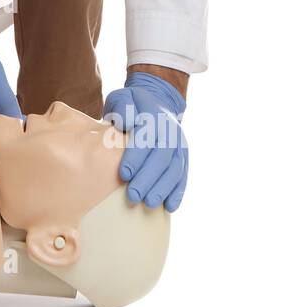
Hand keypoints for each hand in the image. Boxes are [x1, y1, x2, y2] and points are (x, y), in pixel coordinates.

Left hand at [103, 72, 187, 211]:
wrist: (155, 101)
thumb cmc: (130, 106)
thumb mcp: (122, 98)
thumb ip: (122, 107)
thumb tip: (128, 122)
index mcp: (154, 114)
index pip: (147, 137)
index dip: (136, 156)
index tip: (123, 174)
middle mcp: (171, 130)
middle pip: (162, 156)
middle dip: (148, 178)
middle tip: (133, 196)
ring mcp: (180, 144)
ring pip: (175, 168)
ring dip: (163, 188)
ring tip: (149, 204)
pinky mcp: (184, 157)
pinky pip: (183, 175)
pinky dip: (178, 192)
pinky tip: (170, 207)